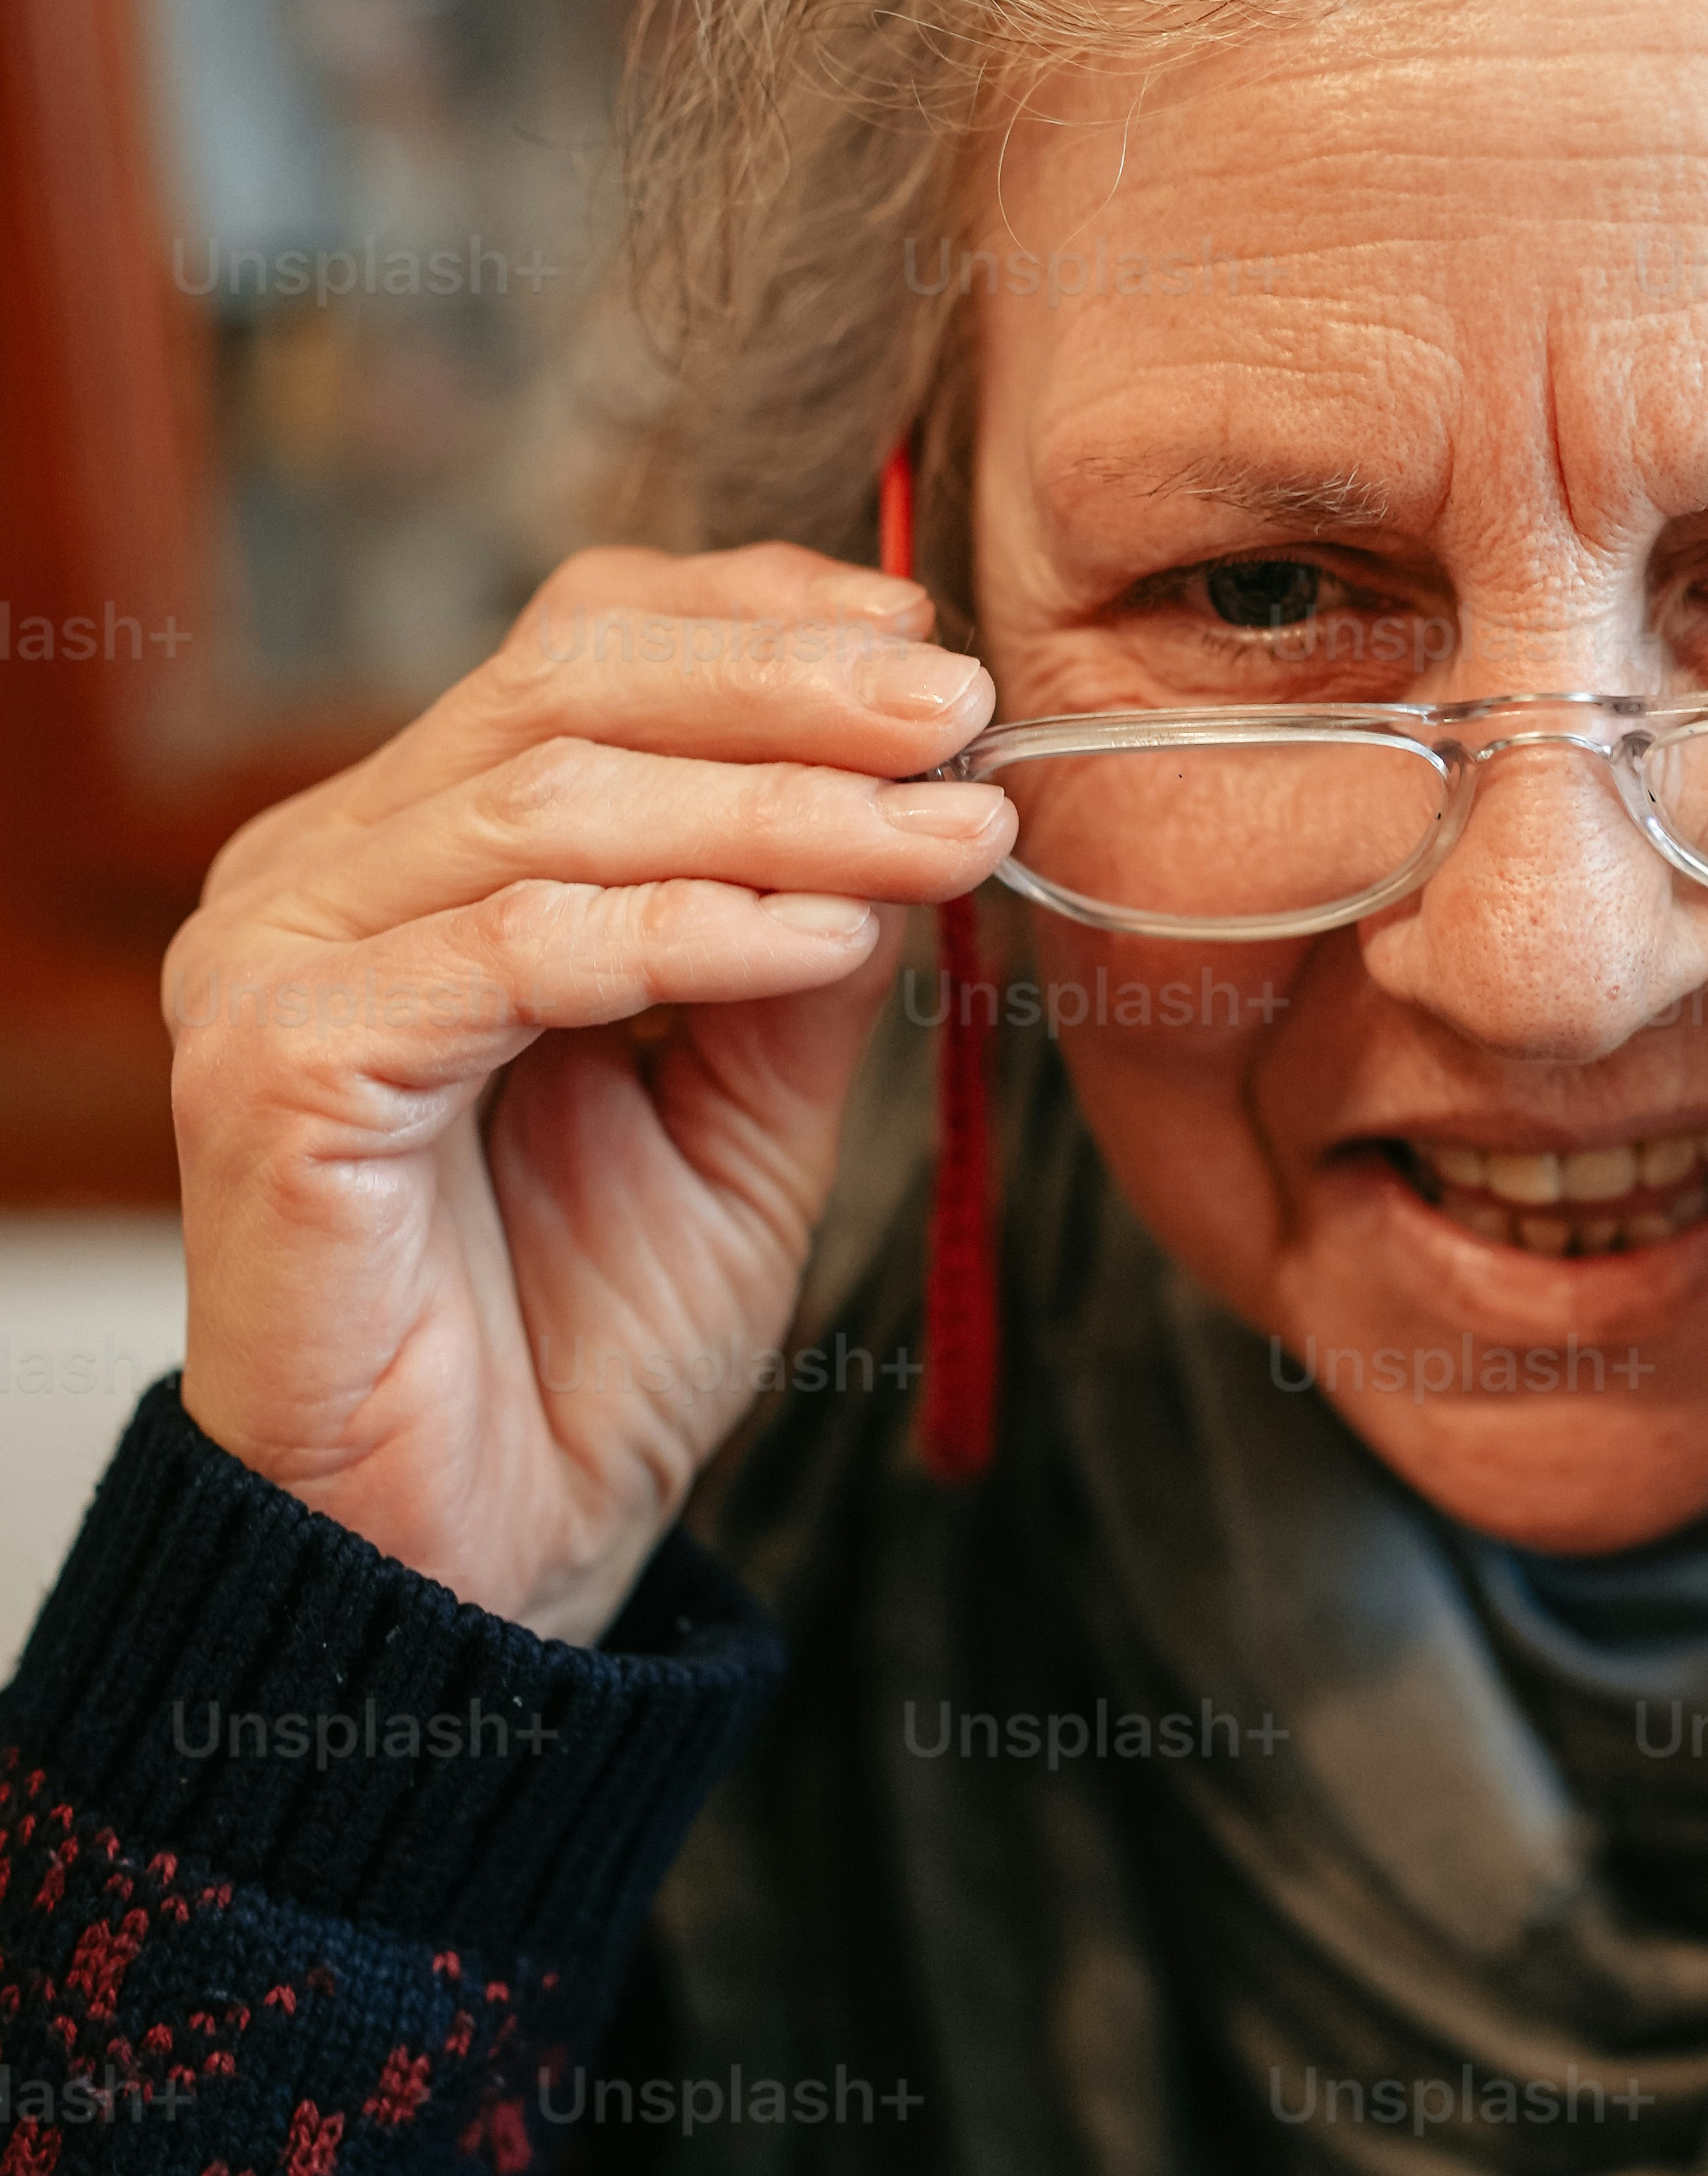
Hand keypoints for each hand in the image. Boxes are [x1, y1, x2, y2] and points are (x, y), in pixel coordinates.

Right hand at [170, 546, 1015, 1642]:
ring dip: (781, 810)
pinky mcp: (276, 1070)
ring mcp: (273, 962)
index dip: (759, 623)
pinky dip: (688, 929)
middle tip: (966, 716)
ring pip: (551, 808)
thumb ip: (804, 941)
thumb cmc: (593, 1340)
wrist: (486, 1553)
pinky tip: (829, 937)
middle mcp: (319, 875)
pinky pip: (511, 952)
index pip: (579, 647)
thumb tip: (924, 781)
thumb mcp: (749, 1106)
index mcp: (413, 850)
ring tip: (945, 835)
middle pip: (563, 690)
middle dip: (791, 693)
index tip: (939, 650)